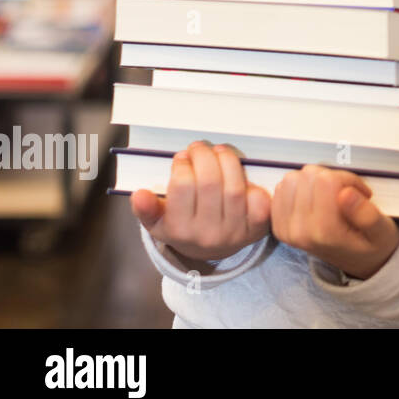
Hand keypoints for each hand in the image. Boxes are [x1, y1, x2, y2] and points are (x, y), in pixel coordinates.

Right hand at [131, 140, 272, 264]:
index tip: (182, 157)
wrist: (211, 252)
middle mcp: (207, 234)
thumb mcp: (157, 222)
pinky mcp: (256, 229)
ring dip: (228, 162)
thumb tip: (139, 194)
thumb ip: (146, 208)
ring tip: (219, 151)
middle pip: (210, 184)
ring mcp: (234, 232)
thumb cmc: (182, 226)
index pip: (182, 187)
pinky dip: (253, 185)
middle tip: (200, 147)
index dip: (183, 165)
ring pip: (234, 188)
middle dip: (205, 157)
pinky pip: (259, 202)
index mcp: (179, 230)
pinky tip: (242, 174)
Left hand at [271, 164, 398, 280]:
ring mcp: (285, 229)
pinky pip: (281, 189)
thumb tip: (346, 193)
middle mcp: (299, 232)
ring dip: (314, 181)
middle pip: (308, 176)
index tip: (360, 193)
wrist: (356, 263)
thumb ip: (368, 215)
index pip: (327, 180)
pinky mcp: (278, 225)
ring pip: (292, 179)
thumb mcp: (383, 232)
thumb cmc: (370, 245)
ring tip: (332, 195)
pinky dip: (300, 187)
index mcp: (324, 233)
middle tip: (348, 194)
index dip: (348, 179)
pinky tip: (315, 198)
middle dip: (332, 178)